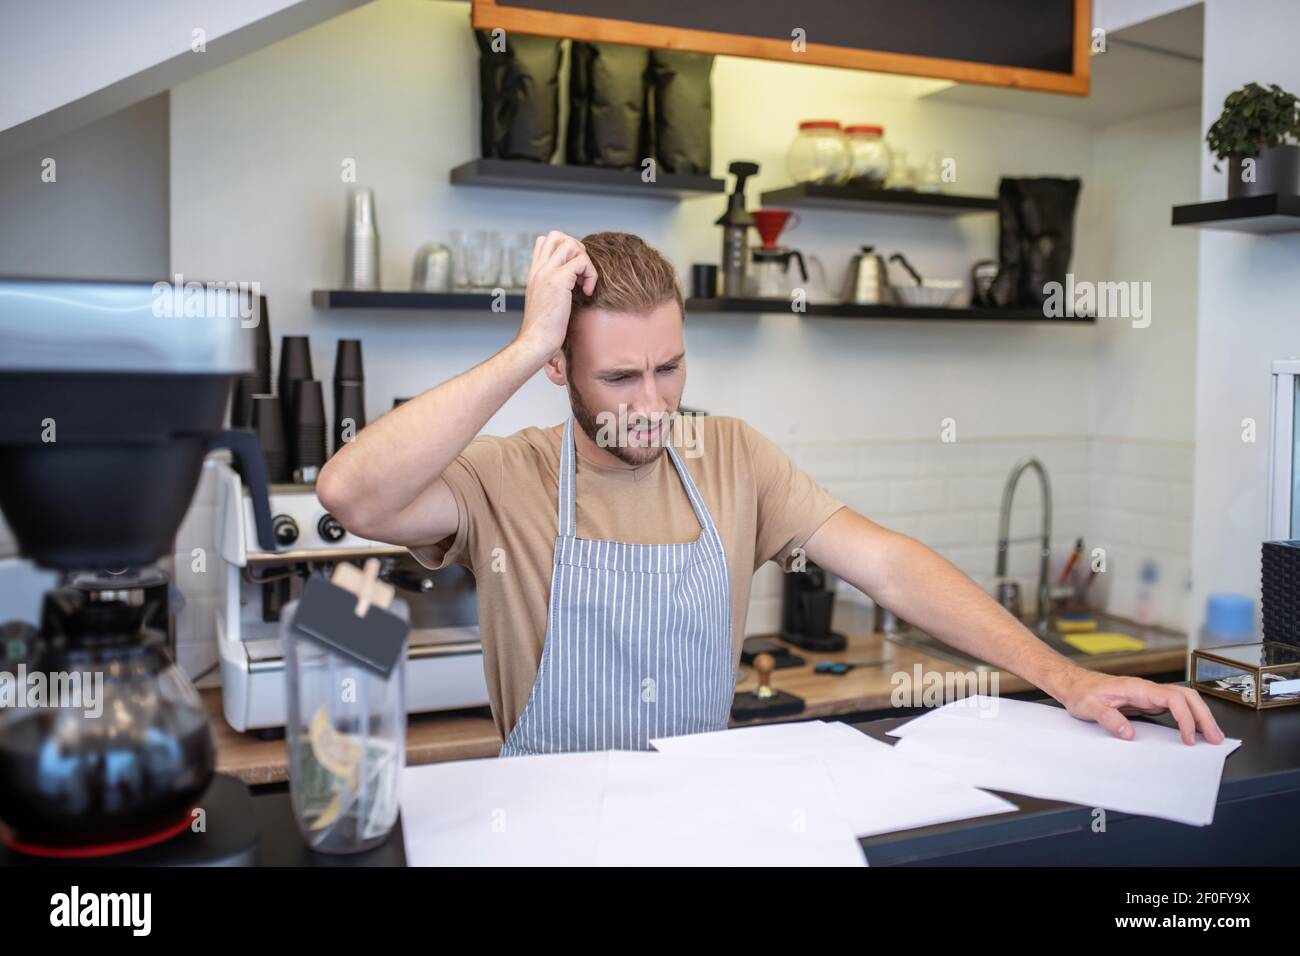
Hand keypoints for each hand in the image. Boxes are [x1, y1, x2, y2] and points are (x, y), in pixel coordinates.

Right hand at [513, 230, 597, 361]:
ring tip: (583, 281)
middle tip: (580, 273)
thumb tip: (571, 287)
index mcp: (534, 273)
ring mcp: (547, 273)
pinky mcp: (558, 280)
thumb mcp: (547, 304)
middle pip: (556, 235)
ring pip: (570, 243)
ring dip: (584, 260)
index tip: (572, 273)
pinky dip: (590, 274)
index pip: (545, 242)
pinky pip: (582, 261)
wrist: (536, 342)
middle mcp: (538, 269)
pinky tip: (586, 292)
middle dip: (575, 249)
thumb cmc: (543, 331)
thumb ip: (554, 290)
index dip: (564, 251)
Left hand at [1056, 669, 1224, 744]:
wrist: (1073, 684)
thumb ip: (1109, 719)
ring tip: (1212, 736)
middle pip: (1187, 696)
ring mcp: (1148, 695)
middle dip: (1205, 716)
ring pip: (1184, 700)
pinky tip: (1193, 731)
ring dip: (1200, 716)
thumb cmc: (1081, 693)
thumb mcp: (1089, 707)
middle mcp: (1147, 689)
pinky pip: (1175, 708)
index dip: (1186, 718)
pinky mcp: (1146, 703)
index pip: (1173, 699)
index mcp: (1137, 688)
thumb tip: (1129, 733)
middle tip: (1216, 738)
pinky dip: (1189, 718)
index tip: (1189, 738)